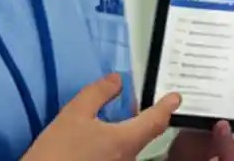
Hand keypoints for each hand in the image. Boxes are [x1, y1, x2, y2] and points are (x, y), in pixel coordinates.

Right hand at [24, 73, 180, 160]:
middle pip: (142, 134)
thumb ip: (97, 93)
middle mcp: (128, 158)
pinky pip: (117, 156)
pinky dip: (113, 143)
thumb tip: (117, 80)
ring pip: (128, 146)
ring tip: (108, 117)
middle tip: (130, 101)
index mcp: (126, 140)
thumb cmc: (58, 151)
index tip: (176, 97)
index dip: (166, 107)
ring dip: (124, 131)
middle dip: (140, 116)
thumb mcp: (73, 115)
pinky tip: (95, 139)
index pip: (156, 121)